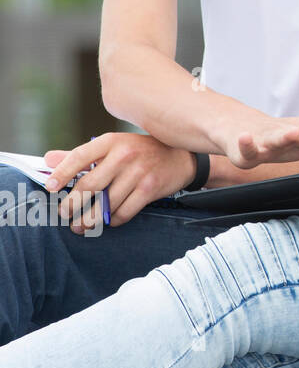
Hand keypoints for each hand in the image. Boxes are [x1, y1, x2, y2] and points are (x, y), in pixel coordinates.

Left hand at [44, 133, 196, 232]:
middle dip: (73, 204)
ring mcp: (138, 171)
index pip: (80, 157)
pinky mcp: (150, 188)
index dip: (62, 173)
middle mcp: (124, 155)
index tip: (51, 188)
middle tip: (65, 214)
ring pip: (106, 203)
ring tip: (81, 226)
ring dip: (90, 219)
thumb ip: (81, 155)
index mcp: (111, 141)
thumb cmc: (140, 152)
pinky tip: (108, 221)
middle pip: (89, 185)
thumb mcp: (113, 146)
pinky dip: (113, 220)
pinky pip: (124, 211)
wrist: (180, 157)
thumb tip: (48, 159)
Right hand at [219, 116, 298, 169]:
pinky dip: (245, 142)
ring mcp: (267, 138)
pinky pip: (245, 146)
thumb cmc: (287, 136)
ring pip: (276, 136)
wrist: (243, 127)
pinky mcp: (245, 147)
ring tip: (294, 133)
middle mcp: (291, 132)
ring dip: (285, 135)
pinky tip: (245, 140)